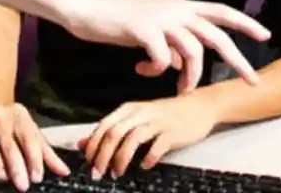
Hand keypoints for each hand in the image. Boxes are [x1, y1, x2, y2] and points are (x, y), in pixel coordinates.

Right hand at [0, 95, 69, 191]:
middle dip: (16, 164)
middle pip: (8, 141)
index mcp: (19, 115)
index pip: (29, 136)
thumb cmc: (13, 123)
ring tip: (2, 176)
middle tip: (22, 183)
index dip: (34, 157)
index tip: (37, 175)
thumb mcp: (31, 134)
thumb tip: (63, 170)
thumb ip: (47, 153)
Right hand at [60, 0, 270, 93]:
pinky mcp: (142, 30)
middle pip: (217, 35)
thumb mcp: (152, 28)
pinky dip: (158, 69)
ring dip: (190, 75)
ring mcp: (160, 18)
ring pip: (193, 50)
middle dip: (237, 59)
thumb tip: (182, 65)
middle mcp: (176, 10)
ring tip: (181, 89)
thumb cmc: (117, 19)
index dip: (245, 22)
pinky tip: (143, 70)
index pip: (221, 11)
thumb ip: (171, 44)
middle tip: (252, 80)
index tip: (265, 35)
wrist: (86, 7)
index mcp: (180, 7)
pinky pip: (163, 57)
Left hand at [77, 97, 216, 177]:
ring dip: (121, 159)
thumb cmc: (164, 115)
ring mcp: (157, 121)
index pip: (103, 126)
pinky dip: (148, 158)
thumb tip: (82, 144)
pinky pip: (157, 146)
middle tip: (98, 173)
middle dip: (102, 156)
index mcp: (128, 109)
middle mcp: (141, 113)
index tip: (88, 163)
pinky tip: (144, 166)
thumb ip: (110, 130)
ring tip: (117, 173)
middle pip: (114, 133)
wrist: (198, 107)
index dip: (93, 146)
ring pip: (132, 138)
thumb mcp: (134, 118)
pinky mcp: (173, 132)